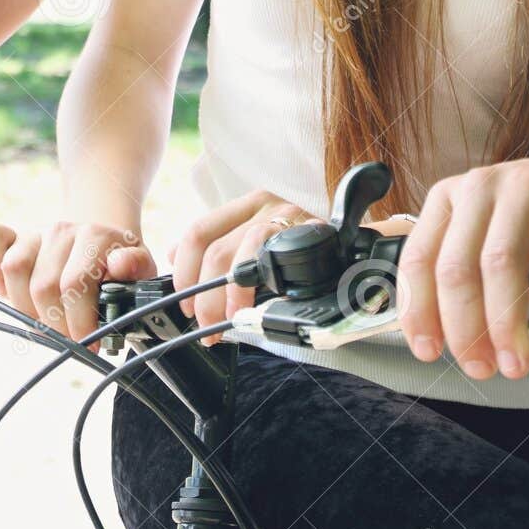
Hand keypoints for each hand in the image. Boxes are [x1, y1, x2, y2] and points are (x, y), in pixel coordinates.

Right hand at [0, 218, 155, 345]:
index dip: (78, 322)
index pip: (74, 284)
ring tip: (43, 320)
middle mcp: (63, 230)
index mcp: (96, 236)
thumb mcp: (140, 268)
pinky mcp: (14, 235)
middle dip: (54, 324)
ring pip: (14, 269)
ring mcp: (35, 232)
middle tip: (68, 338)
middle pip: (42, 285)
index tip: (90, 343)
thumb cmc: (119, 265)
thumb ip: (136, 268)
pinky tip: (4, 291)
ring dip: (24, 306)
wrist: (100, 239)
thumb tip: (119, 264)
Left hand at [168, 189, 313, 342]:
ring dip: (221, 296)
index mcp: (247, 206)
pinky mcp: (305, 230)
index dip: (183, 270)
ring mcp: (284, 215)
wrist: (356, 251)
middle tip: (204, 324)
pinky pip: (264, 257)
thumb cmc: (304, 253)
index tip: (185, 303)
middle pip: (211, 248)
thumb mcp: (259, 243)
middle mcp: (263, 204)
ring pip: (232, 254)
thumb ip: (222, 246)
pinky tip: (247, 307)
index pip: (198, 231)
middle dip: (200, 293)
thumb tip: (173, 254)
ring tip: (226, 321)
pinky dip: (247, 288)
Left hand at [396, 148, 528, 381]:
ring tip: (520, 360)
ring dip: (508, 321)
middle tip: (483, 369)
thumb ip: (471, 283)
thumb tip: (452, 343)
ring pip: (501, 262)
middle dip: (466, 329)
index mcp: (448, 201)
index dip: (420, 311)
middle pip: (457, 268)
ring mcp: (521, 182)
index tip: (430, 353)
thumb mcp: (492, 244)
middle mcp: (478, 187)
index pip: (420, 260)